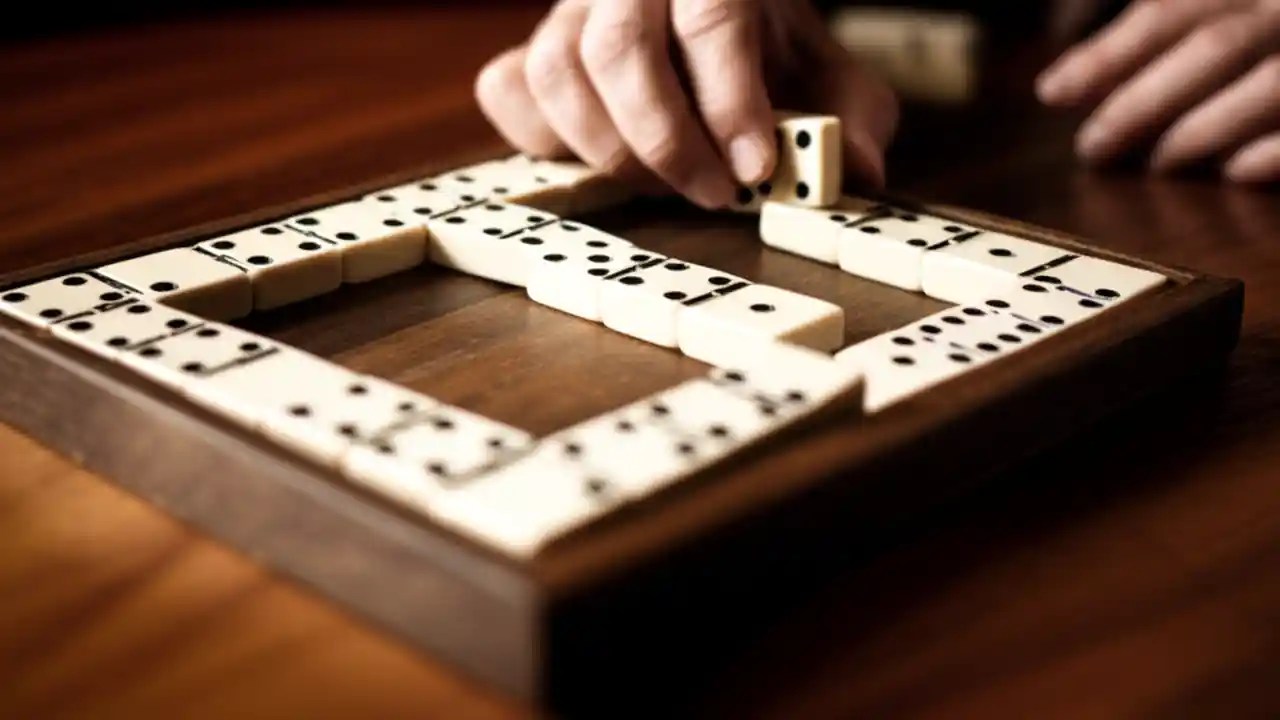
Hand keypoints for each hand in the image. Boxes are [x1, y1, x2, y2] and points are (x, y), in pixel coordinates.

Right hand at [474, 0, 898, 207]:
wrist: (709, 5)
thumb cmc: (762, 44)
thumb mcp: (822, 69)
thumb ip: (849, 113)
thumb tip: (855, 171)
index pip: (709, 17)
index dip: (730, 100)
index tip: (753, 170)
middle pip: (618, 47)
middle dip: (665, 139)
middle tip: (713, 194)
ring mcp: (569, 12)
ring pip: (553, 70)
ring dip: (606, 148)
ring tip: (662, 185)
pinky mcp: (530, 50)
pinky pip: (506, 88)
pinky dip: (540, 138)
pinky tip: (592, 157)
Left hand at [1036, 0, 1279, 183]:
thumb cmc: (1250, 25)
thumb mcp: (1214, 10)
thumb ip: (1153, 31)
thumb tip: (1062, 84)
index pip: (1170, 9)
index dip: (1109, 53)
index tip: (1052, 92)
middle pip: (1216, 45)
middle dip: (1145, 101)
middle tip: (1094, 149)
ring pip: (1270, 84)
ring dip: (1203, 130)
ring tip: (1159, 163)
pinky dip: (1277, 150)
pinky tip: (1235, 174)